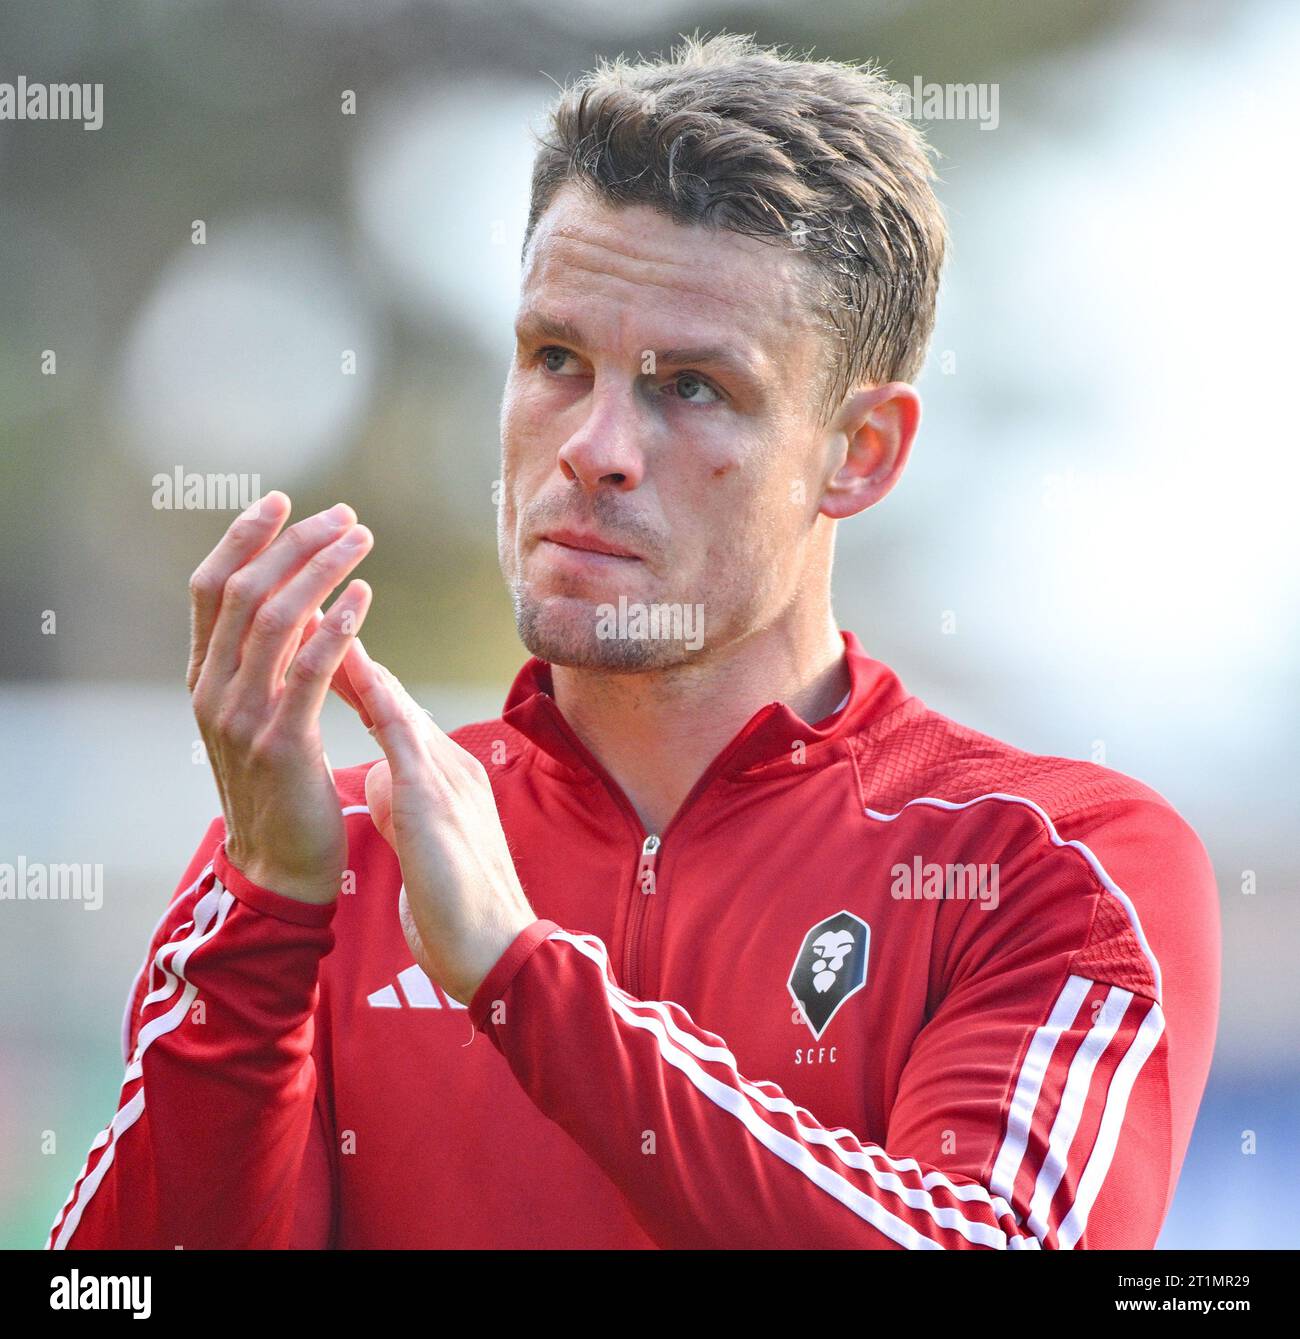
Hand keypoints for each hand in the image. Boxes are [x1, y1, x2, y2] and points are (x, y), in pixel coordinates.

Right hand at [187, 492, 373, 903]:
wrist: (281, 866)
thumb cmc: (282, 784)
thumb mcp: (264, 712)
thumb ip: (271, 659)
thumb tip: (301, 598)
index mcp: (204, 677)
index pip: (210, 588)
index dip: (242, 538)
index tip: (282, 501)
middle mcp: (212, 691)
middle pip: (243, 592)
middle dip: (293, 543)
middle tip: (342, 515)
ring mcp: (241, 718)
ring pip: (275, 621)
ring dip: (320, 571)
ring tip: (360, 539)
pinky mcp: (280, 745)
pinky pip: (307, 673)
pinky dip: (335, 628)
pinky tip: (361, 598)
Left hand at [345, 648, 536, 1004]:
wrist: (498, 955)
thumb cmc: (460, 912)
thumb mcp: (424, 845)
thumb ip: (406, 807)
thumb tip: (387, 782)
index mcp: (443, 781)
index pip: (391, 717)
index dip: (355, 679)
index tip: (317, 645)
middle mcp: (448, 767)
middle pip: (390, 698)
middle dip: (349, 654)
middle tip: (311, 608)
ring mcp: (446, 778)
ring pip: (394, 702)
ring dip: (355, 658)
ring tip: (319, 615)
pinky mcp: (435, 799)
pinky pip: (400, 733)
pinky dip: (374, 694)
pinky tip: (350, 666)